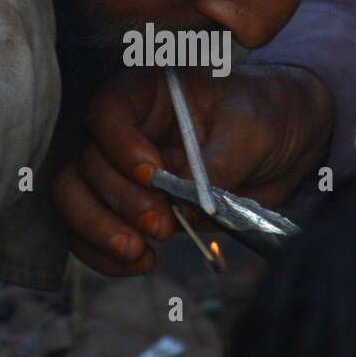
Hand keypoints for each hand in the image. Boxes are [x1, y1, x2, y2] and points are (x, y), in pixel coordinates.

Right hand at [52, 63, 333, 273]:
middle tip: (160, 225)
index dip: (119, 143)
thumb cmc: (263, 116)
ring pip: (74, 198)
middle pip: (85, 161)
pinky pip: (91, 234)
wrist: (281, 146)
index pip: (107, 111)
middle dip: (118, 199)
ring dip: (99, 230)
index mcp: (147, 93)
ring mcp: (120, 172)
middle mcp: (123, 131)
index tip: (153, 174)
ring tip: (139, 251)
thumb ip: (221, 161)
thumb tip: (193, 203)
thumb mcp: (252, 129)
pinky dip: (105, 255)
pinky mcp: (127, 210)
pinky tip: (141, 263)